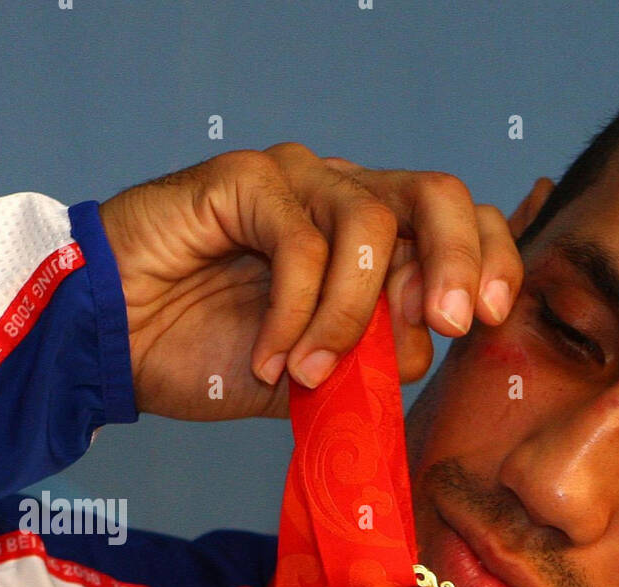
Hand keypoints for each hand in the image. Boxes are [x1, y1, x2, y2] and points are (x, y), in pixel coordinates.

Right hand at [98, 143, 525, 419]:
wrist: (125, 346)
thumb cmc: (221, 354)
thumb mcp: (322, 374)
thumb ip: (379, 357)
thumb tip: (429, 346)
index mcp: (381, 242)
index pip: (462, 227)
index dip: (492, 263)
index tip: (491, 320)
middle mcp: (347, 199)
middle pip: (438, 197)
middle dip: (457, 261)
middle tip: (449, 322)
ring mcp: (298, 182)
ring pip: (368, 226)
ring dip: (350, 317)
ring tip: (309, 373)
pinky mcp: (246, 179)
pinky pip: (299, 242)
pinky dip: (294, 314)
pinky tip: (269, 359)